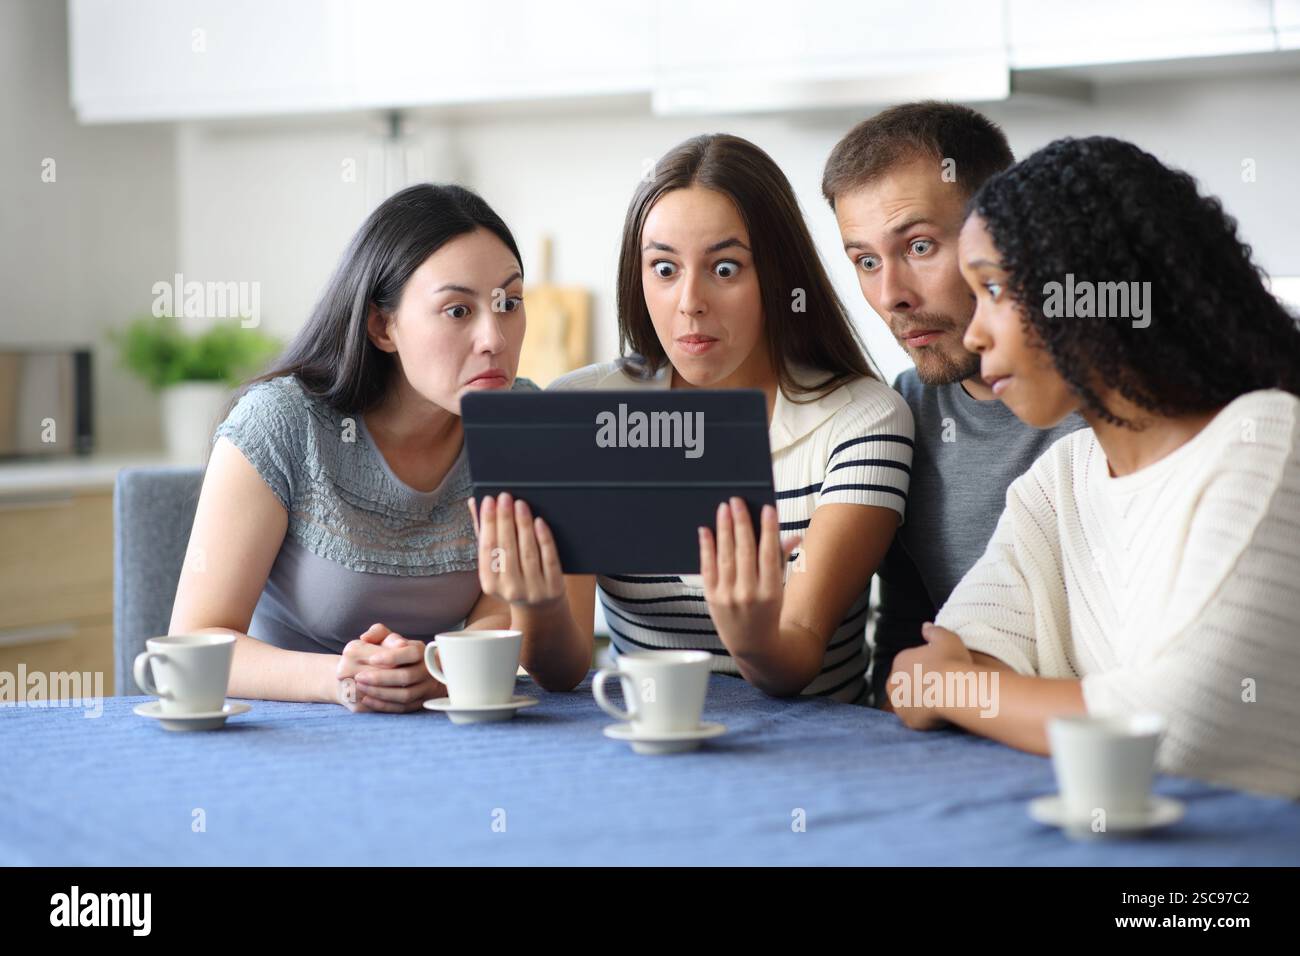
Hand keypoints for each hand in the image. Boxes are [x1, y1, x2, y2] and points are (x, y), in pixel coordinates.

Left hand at [336, 623, 444, 712]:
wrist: (418, 672)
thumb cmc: (398, 653)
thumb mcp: (391, 640)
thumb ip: (378, 633)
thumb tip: (365, 637)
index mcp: (422, 652)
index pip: (411, 653)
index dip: (392, 657)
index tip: (371, 658)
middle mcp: (428, 670)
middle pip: (407, 677)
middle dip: (381, 678)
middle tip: (359, 676)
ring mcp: (426, 689)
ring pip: (405, 695)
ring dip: (381, 693)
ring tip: (360, 687)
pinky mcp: (420, 703)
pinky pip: (402, 708)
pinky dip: (384, 705)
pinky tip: (367, 699)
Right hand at [469, 492, 565, 610]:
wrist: (541, 608)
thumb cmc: (514, 577)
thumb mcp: (497, 562)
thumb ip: (484, 533)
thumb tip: (474, 502)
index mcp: (490, 584)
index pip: (487, 548)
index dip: (488, 523)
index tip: (488, 500)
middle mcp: (510, 590)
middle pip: (506, 549)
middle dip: (505, 519)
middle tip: (505, 496)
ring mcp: (533, 591)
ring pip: (527, 552)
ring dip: (523, 525)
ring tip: (521, 504)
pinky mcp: (554, 588)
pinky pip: (549, 559)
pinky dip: (544, 539)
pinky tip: (539, 522)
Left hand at [698, 498, 798, 653]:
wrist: (753, 647)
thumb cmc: (769, 613)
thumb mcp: (780, 590)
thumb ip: (783, 560)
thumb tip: (793, 535)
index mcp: (771, 592)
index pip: (769, 554)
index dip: (769, 530)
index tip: (767, 509)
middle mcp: (748, 594)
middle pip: (744, 552)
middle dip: (741, 523)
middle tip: (737, 501)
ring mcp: (728, 597)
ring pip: (725, 556)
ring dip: (724, 530)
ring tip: (723, 509)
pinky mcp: (712, 598)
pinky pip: (708, 568)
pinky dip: (706, 548)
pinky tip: (706, 530)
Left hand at [887, 622, 973, 730]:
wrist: (954, 690)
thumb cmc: (951, 662)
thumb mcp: (946, 638)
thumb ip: (934, 631)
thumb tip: (925, 626)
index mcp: (900, 661)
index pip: (911, 664)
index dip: (927, 668)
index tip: (941, 670)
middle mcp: (894, 682)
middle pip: (907, 684)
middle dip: (919, 685)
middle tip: (940, 687)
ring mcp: (899, 703)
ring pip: (910, 702)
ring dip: (920, 701)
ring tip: (941, 701)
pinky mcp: (908, 720)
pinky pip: (916, 718)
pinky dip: (925, 717)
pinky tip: (938, 714)